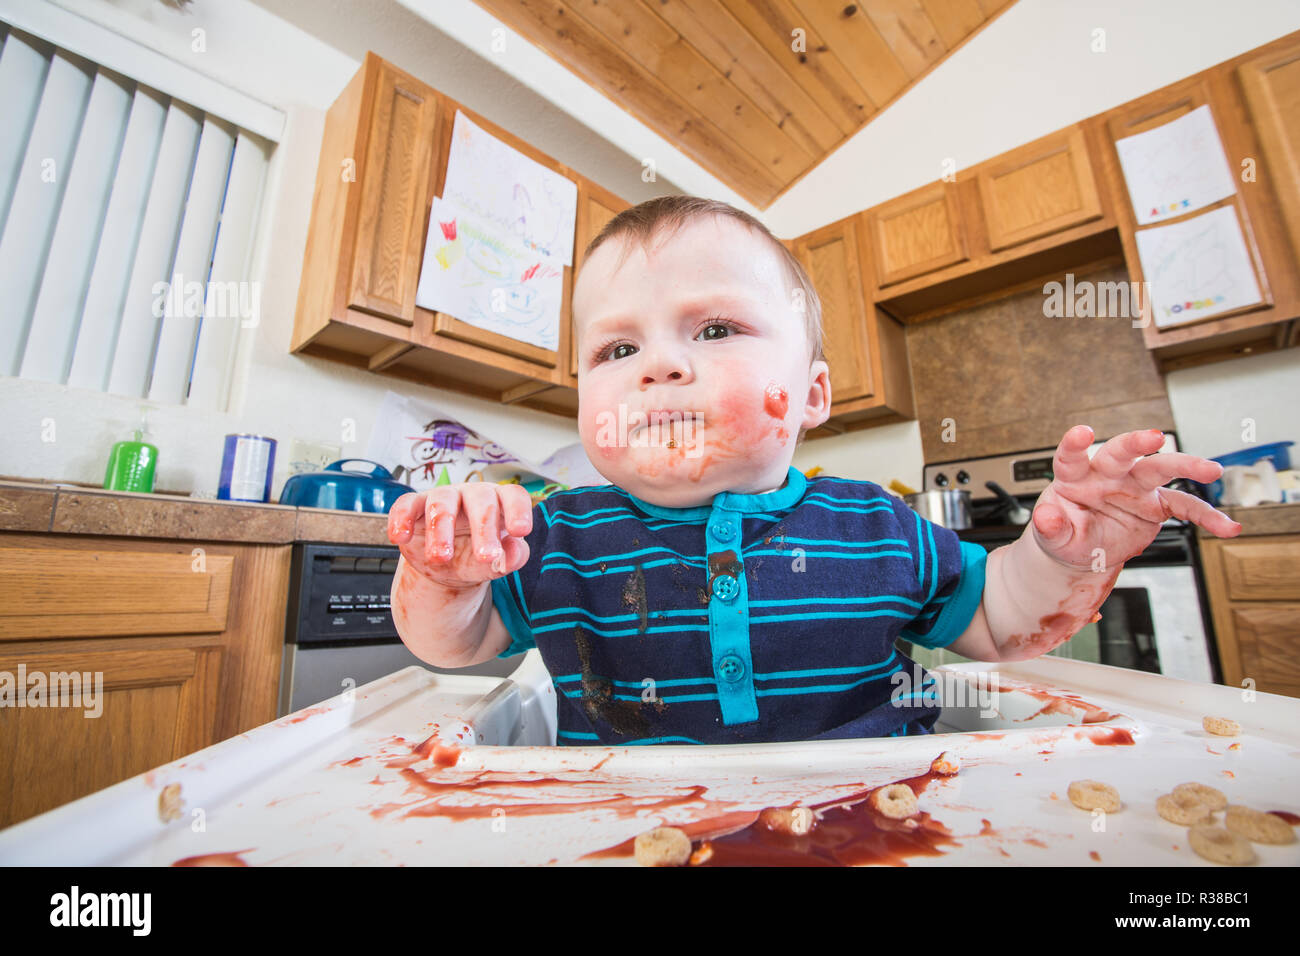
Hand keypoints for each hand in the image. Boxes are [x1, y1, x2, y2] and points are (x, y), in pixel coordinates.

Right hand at [387, 482, 532, 588]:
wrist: (443, 568)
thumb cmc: (474, 557)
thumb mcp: (494, 564)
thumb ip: (509, 558)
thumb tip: (514, 550)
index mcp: (499, 504)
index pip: (513, 496)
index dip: (518, 510)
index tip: (520, 531)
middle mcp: (473, 495)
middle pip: (480, 500)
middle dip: (483, 528)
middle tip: (485, 556)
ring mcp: (443, 498)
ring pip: (442, 503)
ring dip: (441, 530)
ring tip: (440, 557)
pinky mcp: (415, 506)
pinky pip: (406, 505)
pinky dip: (401, 519)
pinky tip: (401, 537)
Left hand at [1031, 425, 1240, 569]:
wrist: (1083, 549)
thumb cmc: (1064, 534)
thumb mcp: (1053, 538)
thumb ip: (1050, 528)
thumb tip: (1046, 518)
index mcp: (1075, 478)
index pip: (1071, 457)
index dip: (1075, 444)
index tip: (1082, 433)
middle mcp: (1107, 475)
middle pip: (1122, 452)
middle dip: (1137, 442)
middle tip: (1153, 437)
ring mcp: (1134, 487)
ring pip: (1160, 469)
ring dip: (1186, 466)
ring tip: (1211, 470)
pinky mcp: (1155, 505)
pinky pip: (1184, 507)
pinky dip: (1206, 517)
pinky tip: (1226, 526)